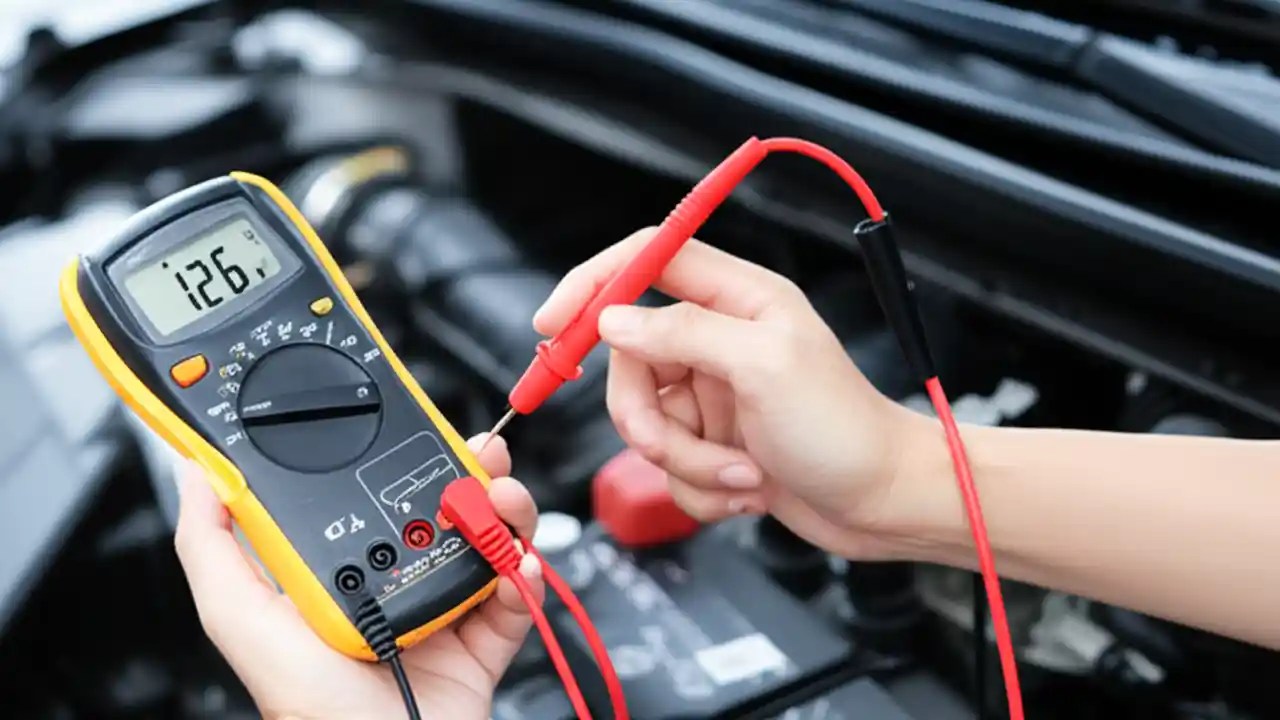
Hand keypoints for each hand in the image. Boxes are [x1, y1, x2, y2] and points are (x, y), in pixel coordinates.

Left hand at [174, 434, 540, 719]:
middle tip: (482, 461)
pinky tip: (516, 566)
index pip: (375, 497)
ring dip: (506, 514)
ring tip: (503, 507)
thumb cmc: (310, 708)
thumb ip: (212, 547)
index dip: (399, 459)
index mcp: (343, 574)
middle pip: (442, 509)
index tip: (417, 430)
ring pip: (488, 540)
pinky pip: (516, 596)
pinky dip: (526, 576)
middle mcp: (395, 586)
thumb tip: (195, 474)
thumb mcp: (241, 620)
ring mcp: (442, 612)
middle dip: (469, 475)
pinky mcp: (484, 642)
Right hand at [536, 229, 930, 560]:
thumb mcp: (764, 365)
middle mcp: (719, 339)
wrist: (881, 504)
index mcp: (738, 298)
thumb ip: (683, 332)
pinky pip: (667, 465)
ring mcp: (712, 393)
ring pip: (644, 421)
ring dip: (687, 461)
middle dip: (648, 418)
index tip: (552, 324)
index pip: (646, 259)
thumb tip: (613, 319)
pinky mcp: (712, 442)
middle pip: (628, 359)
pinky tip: (750, 489)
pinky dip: (701, 487)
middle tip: (688, 446)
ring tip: (741, 473)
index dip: (591, 284)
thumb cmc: (843, 429)